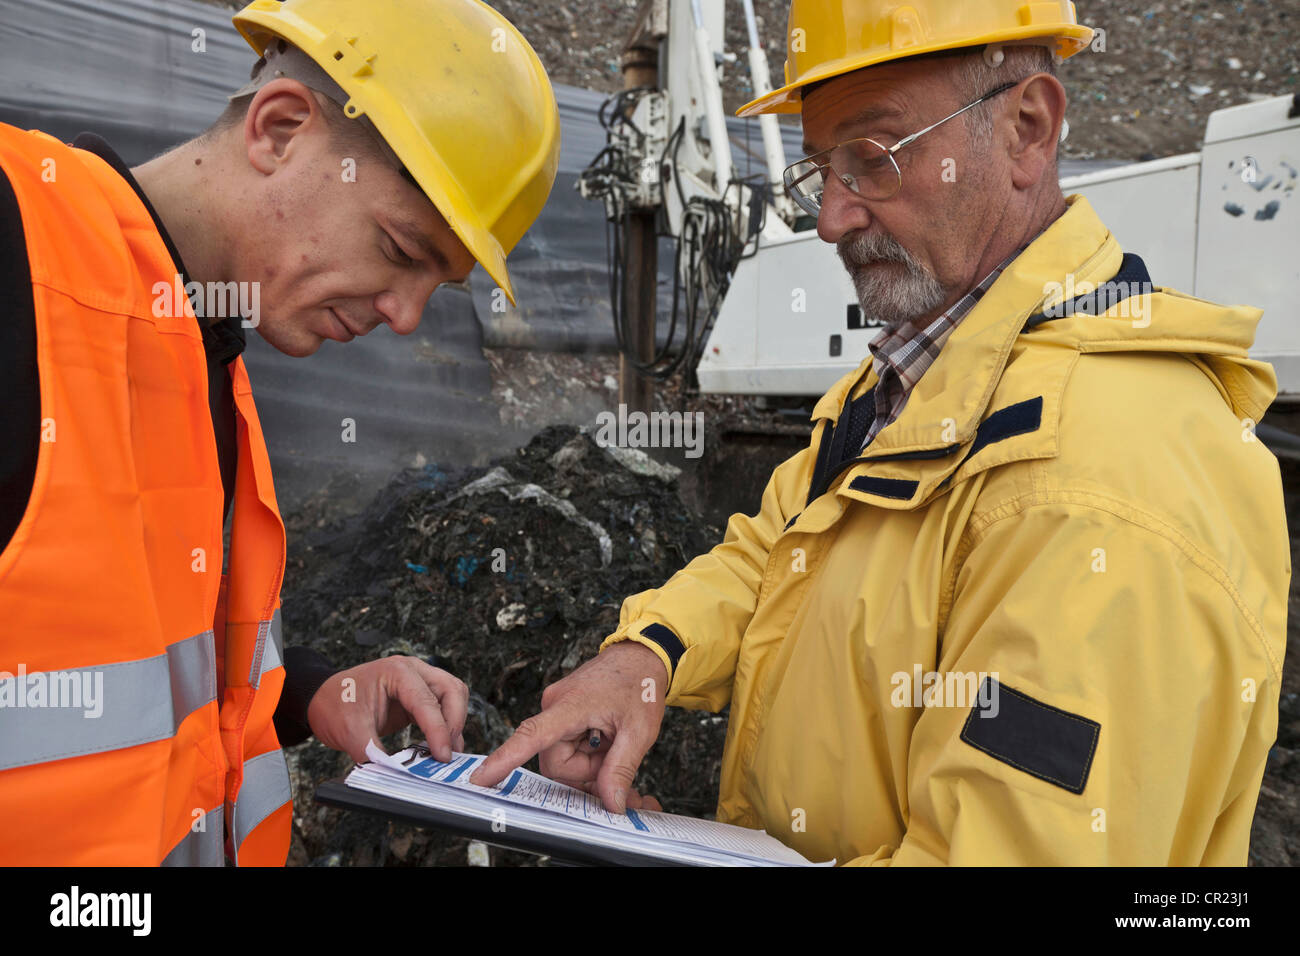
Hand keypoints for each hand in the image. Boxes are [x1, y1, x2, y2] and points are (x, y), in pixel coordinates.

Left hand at [306, 655, 468, 763]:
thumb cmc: (333, 705)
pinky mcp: (417, 696)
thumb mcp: (349, 731)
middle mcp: (413, 671)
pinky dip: (446, 726)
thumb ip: (372, 753)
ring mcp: (418, 681)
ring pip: (453, 697)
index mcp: (396, 672)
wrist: (321, 698)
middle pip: (452, 690)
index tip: (442, 756)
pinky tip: (438, 747)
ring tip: (446, 752)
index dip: (438, 730)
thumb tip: (394, 775)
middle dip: (455, 722)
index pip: (427, 701)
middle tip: (448, 753)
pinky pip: (442, 707)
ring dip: (454, 724)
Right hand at [469, 641, 667, 813]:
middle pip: (556, 763)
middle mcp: (554, 706)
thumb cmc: (639, 684)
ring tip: (614, 744)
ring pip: (562, 759)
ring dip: (589, 762)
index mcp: (569, 706)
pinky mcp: (562, 714)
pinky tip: (607, 743)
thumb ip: (620, 769)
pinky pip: (567, 747)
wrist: (641, 656)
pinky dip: (587, 754)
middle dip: (586, 770)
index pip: (531, 736)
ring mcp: (556, 710)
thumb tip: (609, 805)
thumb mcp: (639, 731)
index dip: (506, 760)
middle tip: (615, 756)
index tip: (481, 779)